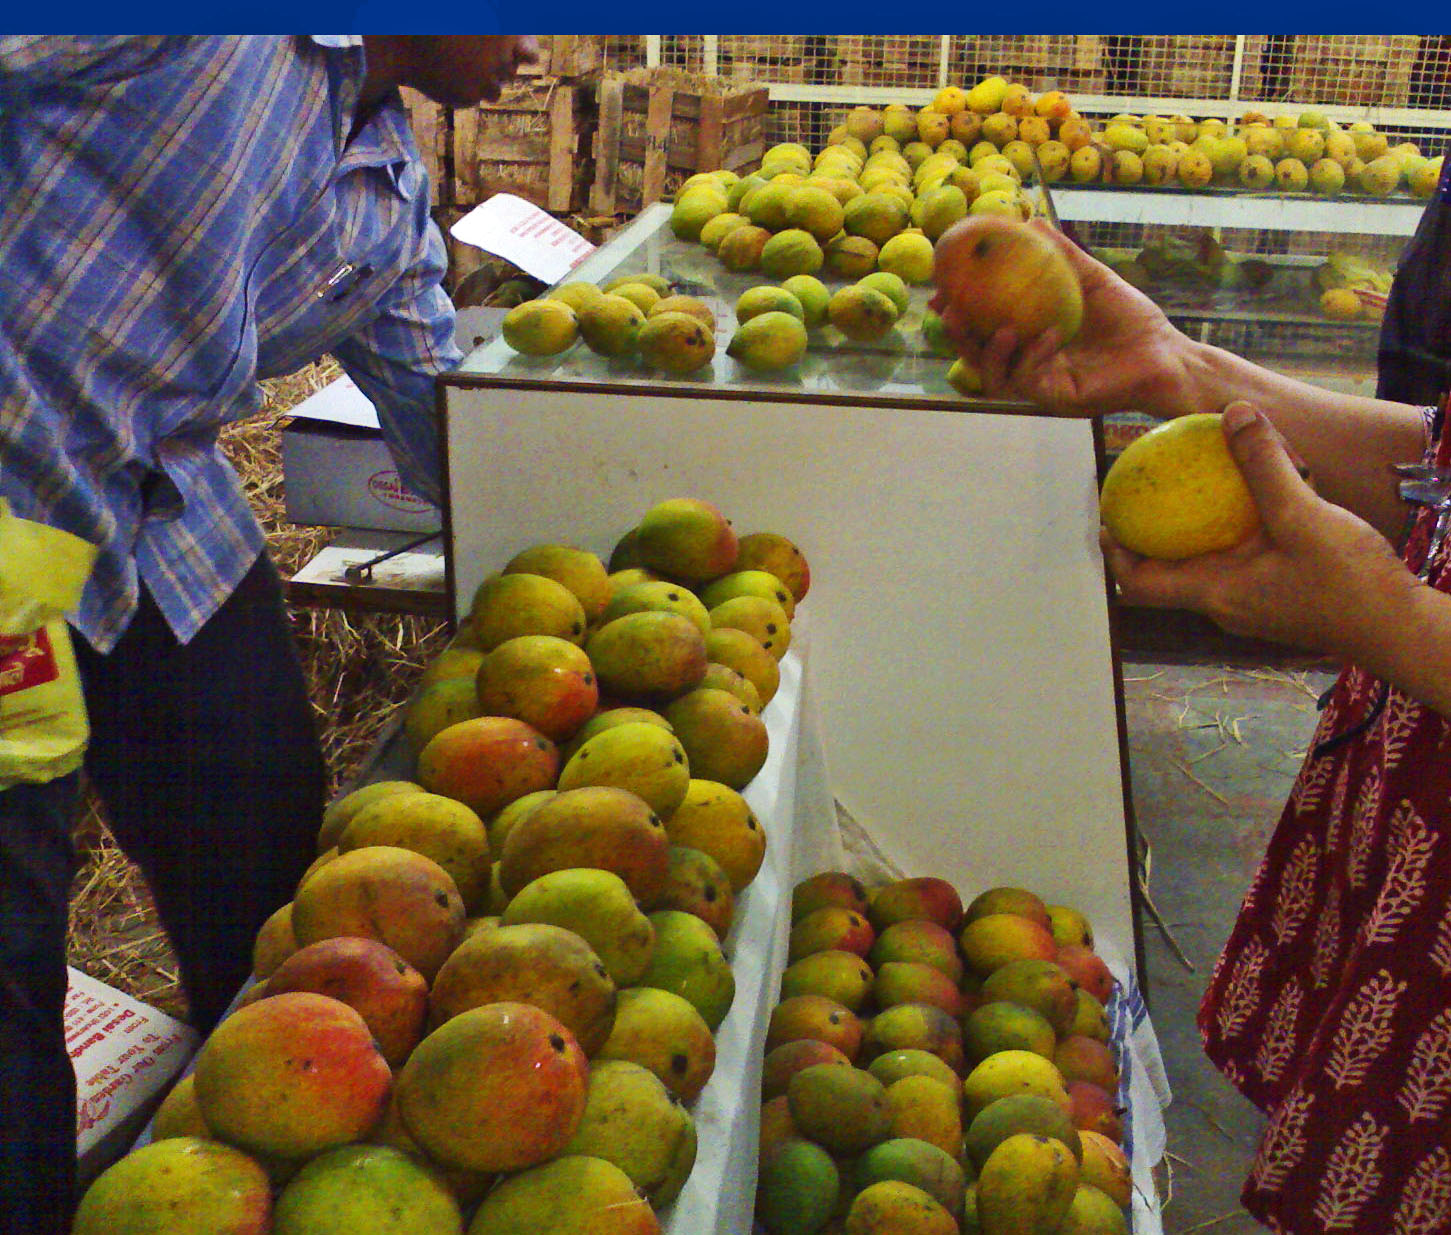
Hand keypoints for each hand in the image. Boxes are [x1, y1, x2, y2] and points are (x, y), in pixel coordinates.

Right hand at [930, 224, 1195, 419]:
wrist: (1163, 352)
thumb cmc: (1129, 318)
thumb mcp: (1090, 278)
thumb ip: (1061, 254)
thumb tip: (1031, 220)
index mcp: (1026, 337)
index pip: (980, 328)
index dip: (957, 313)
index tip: (941, 294)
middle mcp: (1025, 363)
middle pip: (976, 356)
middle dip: (958, 338)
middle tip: (950, 313)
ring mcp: (1039, 384)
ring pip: (994, 377)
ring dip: (989, 353)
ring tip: (999, 330)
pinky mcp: (1056, 399)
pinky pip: (1030, 382)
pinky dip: (1034, 358)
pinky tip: (1048, 337)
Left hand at [1102, 402, 1417, 658]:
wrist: (1401, 627)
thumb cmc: (1349, 583)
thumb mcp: (1302, 513)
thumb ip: (1265, 464)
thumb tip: (1232, 414)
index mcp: (1213, 593)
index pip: (1138, 584)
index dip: (1115, 554)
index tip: (1107, 518)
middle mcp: (1224, 603)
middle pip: (1167, 570)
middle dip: (1154, 533)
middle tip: (1150, 488)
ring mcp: (1253, 603)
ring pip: (1209, 561)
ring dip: (1200, 528)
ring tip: (1203, 483)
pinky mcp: (1280, 596)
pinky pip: (1244, 559)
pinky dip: (1240, 530)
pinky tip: (1263, 496)